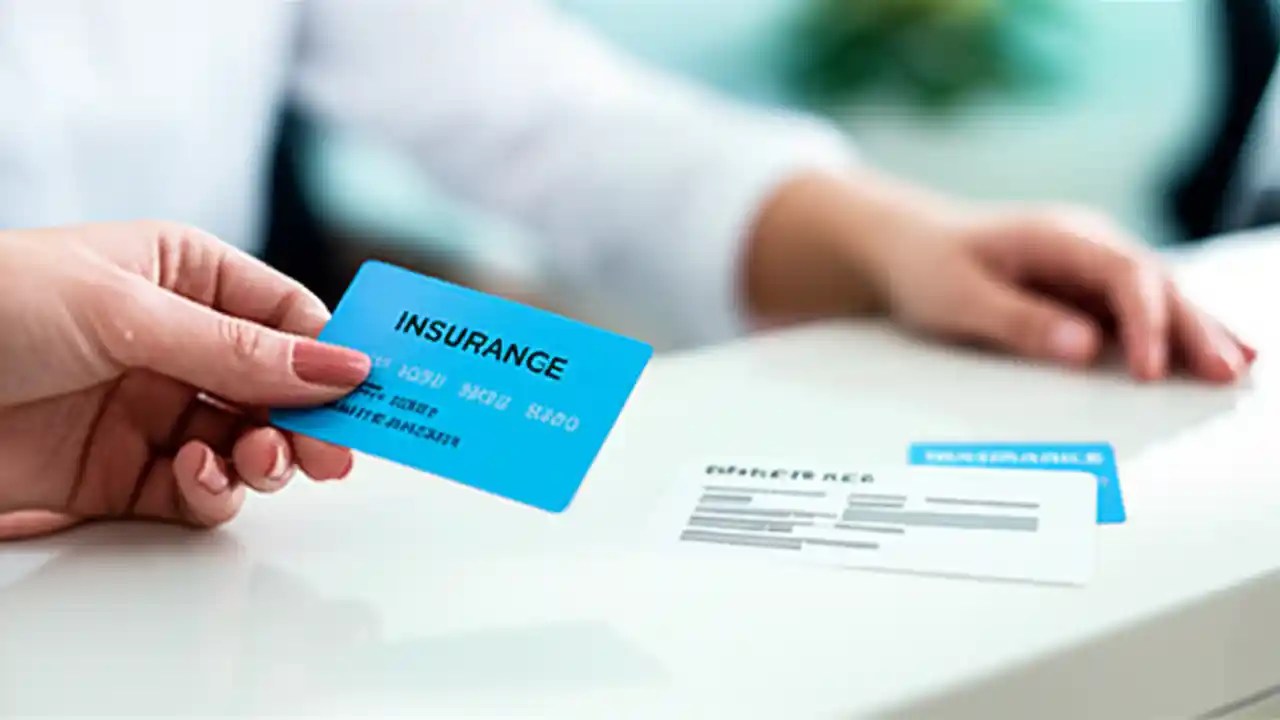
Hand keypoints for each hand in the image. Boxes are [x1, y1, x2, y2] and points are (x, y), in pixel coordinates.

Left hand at [0, 223, 370, 539]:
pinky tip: (195, 474)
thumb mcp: (129, 313)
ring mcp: (153, 410)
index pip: (286, 317)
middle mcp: (178, 344)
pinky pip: (200, 489)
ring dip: (264, 456)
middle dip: (310, 418)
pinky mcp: (125, 475)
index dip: (333, 352)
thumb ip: (238, 352)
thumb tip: (342, 367)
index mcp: (184, 275)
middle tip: (334, 450)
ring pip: (248, 443)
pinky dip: (212, 490)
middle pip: (279, 388)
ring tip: (256, 460)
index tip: (372, 388)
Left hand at [746, 171, 1254, 381]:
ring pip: (1157, 296)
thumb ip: (1019, 321)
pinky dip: (1173, 332)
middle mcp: (1087, 244)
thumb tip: (1083, 348)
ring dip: (1196, 330)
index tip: (1149, 370)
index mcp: (1058, 237)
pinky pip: (1139, 309)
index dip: (1144, 323)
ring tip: (1237, 368)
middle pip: (1155, 284)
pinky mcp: (1088, 288)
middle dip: (1193, 328)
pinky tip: (1209, 353)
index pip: (1122, 276)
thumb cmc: (928, 266)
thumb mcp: (959, 297)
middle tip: (1225, 374)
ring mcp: (1091, 265)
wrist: (906, 247)